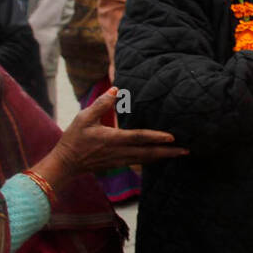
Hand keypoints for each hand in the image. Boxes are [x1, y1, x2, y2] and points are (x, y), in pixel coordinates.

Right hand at [34, 87, 186, 188]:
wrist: (66, 164)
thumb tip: (116, 88)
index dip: (156, 137)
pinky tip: (160, 157)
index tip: (172, 137)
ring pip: (146, 159)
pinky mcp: (118, 164)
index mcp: (113, 140)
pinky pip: (139, 162)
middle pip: (149, 153)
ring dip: (163, 156)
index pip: (139, 138)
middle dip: (168, 152)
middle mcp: (119, 152)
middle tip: (187, 151)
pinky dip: (152, 159)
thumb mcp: (84, 118)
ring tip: (179, 154)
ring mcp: (120, 160)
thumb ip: (101, 103)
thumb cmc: (74, 139)